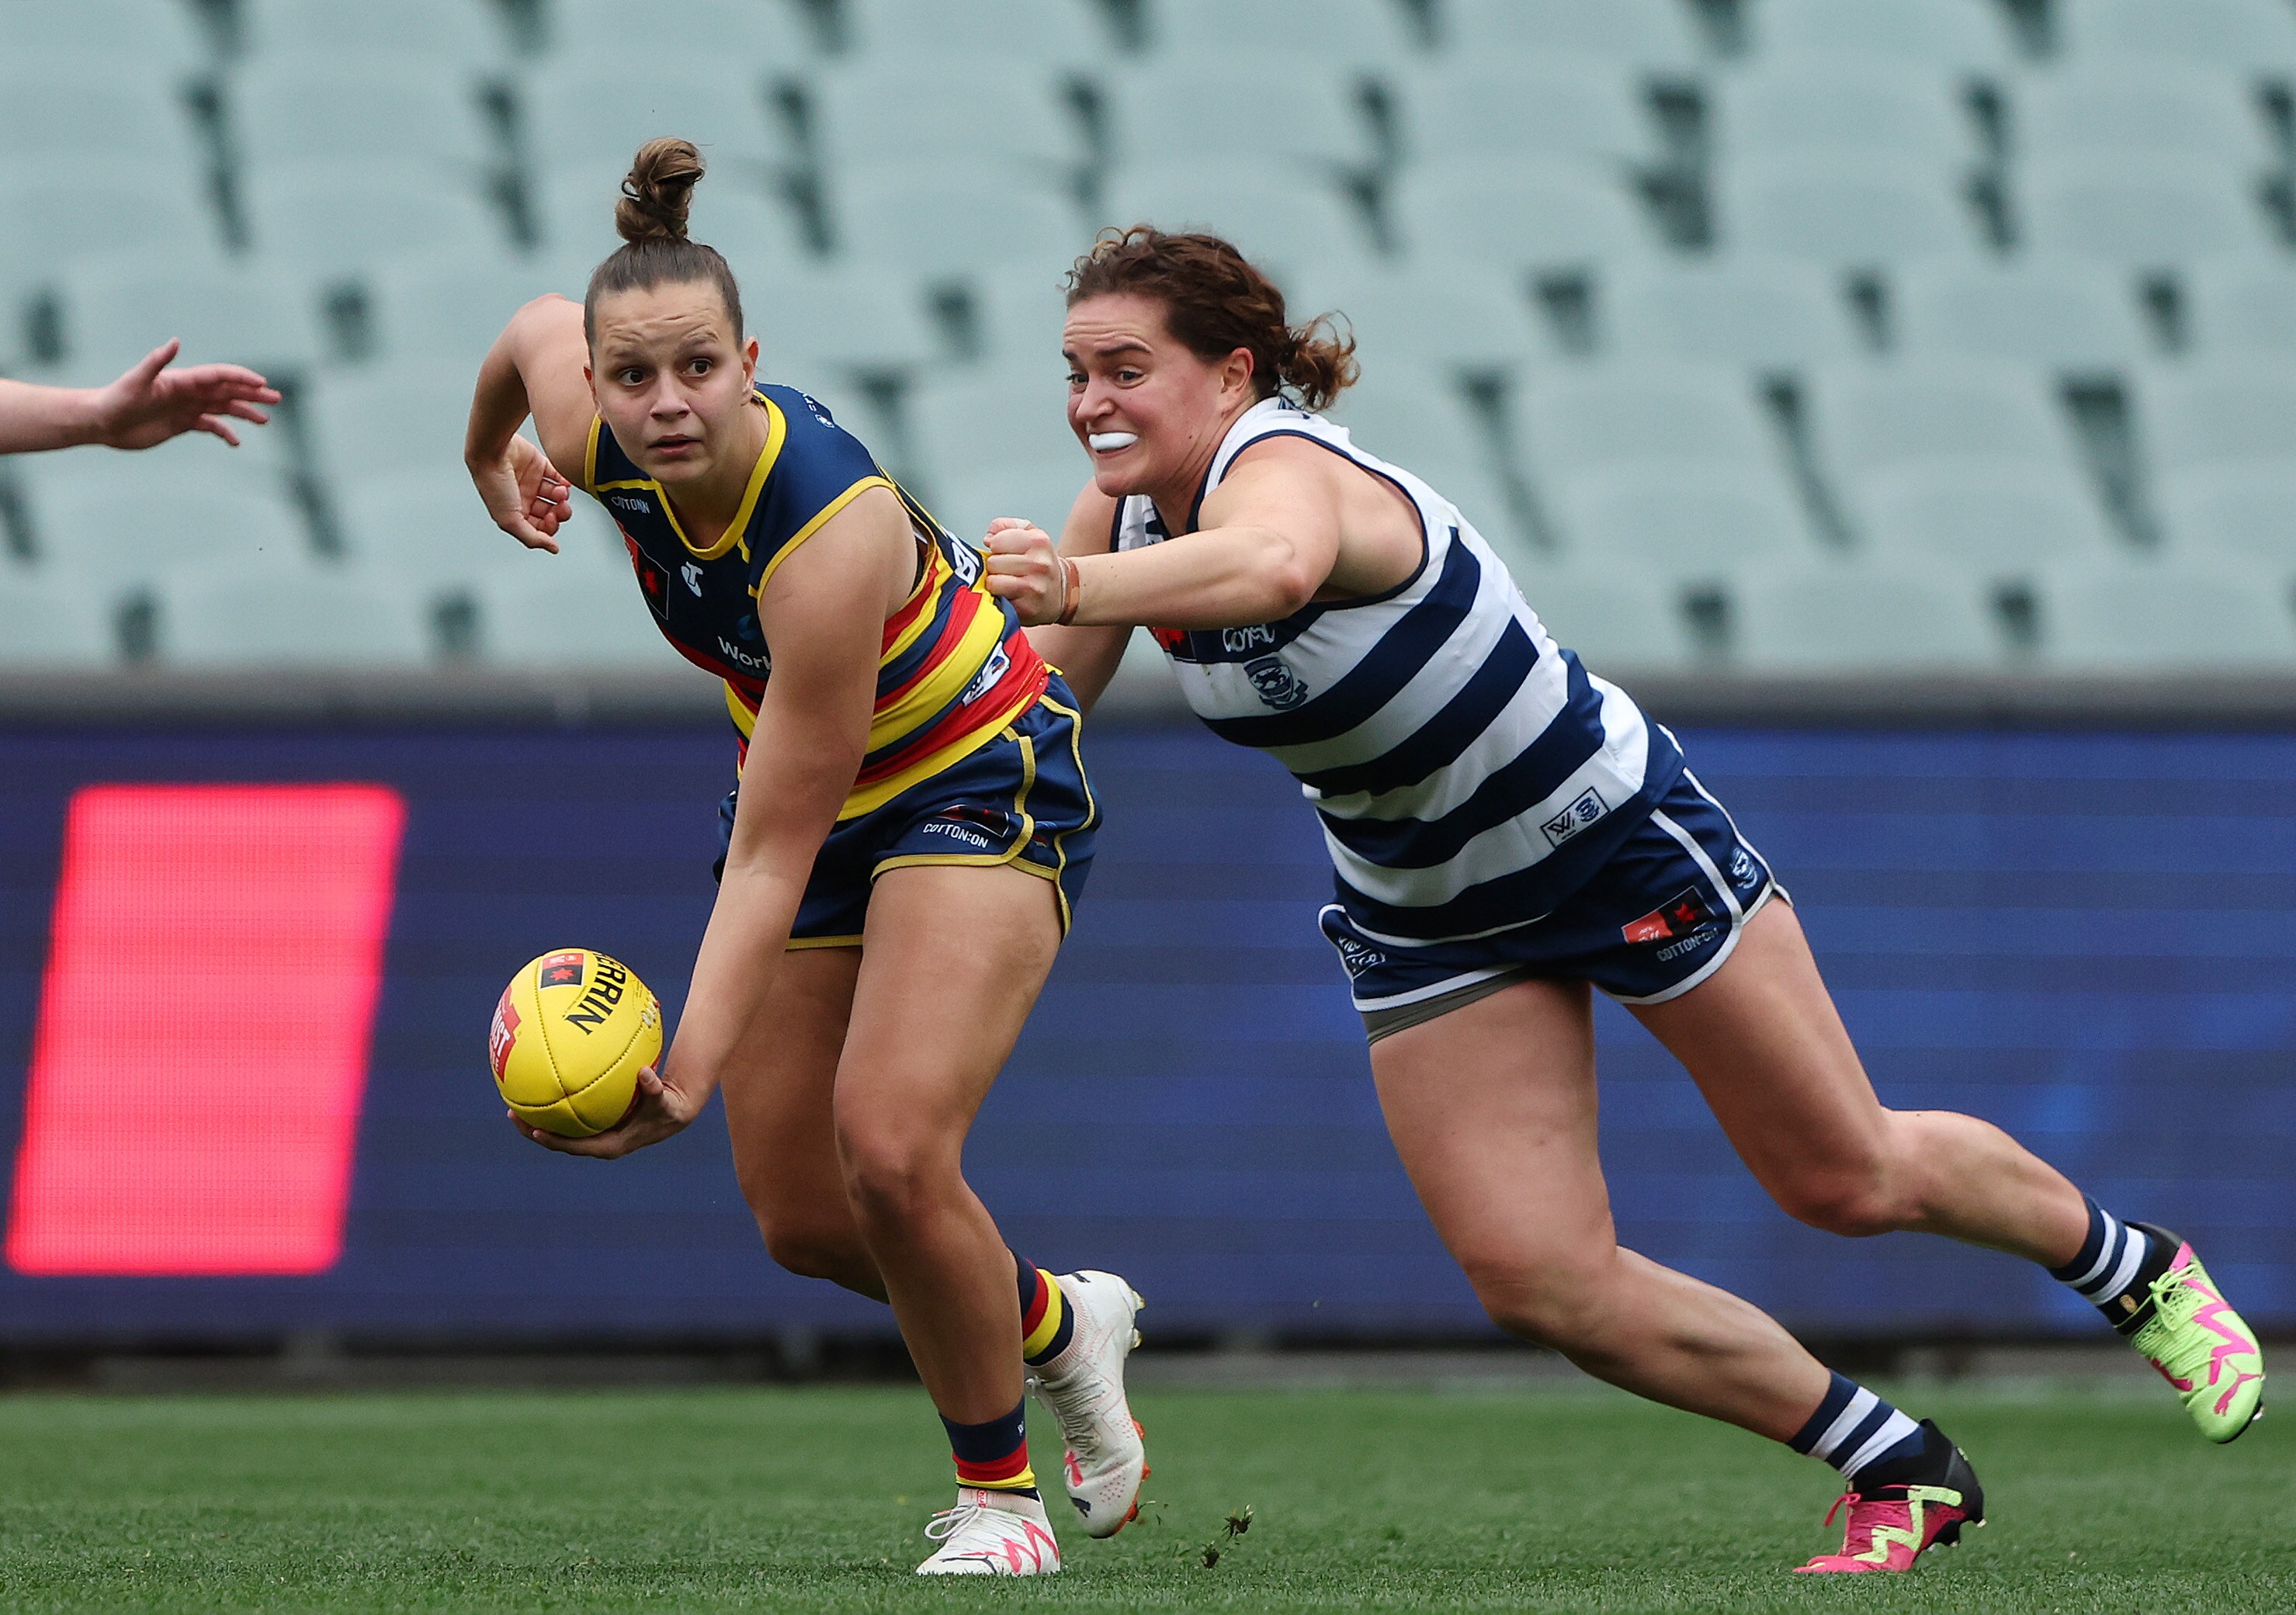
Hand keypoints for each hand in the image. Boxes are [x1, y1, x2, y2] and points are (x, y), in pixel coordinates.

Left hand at [89, 340, 278, 449]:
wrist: (103, 421)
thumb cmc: (117, 399)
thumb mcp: (136, 380)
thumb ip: (156, 361)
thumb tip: (175, 341)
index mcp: (182, 380)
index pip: (218, 376)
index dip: (241, 377)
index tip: (262, 383)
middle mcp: (188, 392)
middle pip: (227, 390)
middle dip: (253, 393)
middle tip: (276, 399)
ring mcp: (187, 407)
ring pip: (224, 408)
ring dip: (245, 412)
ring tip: (265, 420)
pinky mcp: (182, 424)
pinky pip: (211, 426)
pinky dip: (225, 433)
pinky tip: (235, 443)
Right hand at [472, 433, 571, 552]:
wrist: (491, 453)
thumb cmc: (493, 485)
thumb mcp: (510, 520)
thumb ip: (532, 538)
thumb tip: (553, 548)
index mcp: (515, 513)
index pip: (541, 527)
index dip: (550, 526)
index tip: (551, 518)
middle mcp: (524, 498)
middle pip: (551, 512)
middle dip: (560, 512)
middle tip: (560, 507)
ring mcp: (532, 482)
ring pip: (556, 496)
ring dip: (562, 497)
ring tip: (559, 492)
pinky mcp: (538, 465)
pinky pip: (558, 476)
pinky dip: (565, 481)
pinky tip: (564, 483)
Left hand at [508, 1065, 700, 1158]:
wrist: (672, 1113)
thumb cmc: (667, 1108)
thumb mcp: (663, 1101)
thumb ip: (654, 1089)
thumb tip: (644, 1072)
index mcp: (610, 1146)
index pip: (576, 1147)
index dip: (554, 1141)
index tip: (536, 1131)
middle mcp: (597, 1143)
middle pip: (559, 1141)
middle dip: (534, 1130)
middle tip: (513, 1115)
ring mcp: (594, 1135)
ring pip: (559, 1132)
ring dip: (537, 1121)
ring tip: (515, 1105)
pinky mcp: (594, 1125)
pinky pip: (568, 1119)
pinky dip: (554, 1109)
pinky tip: (541, 1091)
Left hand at [982, 518, 1065, 625]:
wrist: (1065, 592)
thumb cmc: (1041, 563)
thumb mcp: (1030, 535)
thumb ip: (1006, 526)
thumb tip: (988, 537)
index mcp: (1038, 541)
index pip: (996, 541)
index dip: (996, 548)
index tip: (1005, 553)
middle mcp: (1039, 563)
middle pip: (992, 562)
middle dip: (995, 566)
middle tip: (1008, 570)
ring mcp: (1034, 587)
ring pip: (992, 582)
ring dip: (995, 583)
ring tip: (1007, 583)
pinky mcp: (1027, 608)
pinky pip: (997, 600)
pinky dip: (999, 598)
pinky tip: (1011, 595)